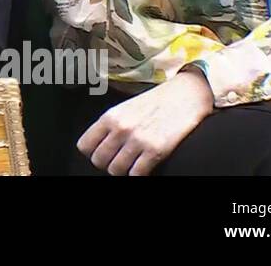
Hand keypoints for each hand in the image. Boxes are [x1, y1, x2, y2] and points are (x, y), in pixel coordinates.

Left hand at [78, 70, 213, 175]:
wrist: (186, 95)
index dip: (92, 152)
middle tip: (118, 159)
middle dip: (107, 163)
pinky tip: (144, 166)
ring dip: (123, 170)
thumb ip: (110, 125)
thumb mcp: (125, 108)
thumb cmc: (156, 101)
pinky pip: (136, 174)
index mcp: (110, 116)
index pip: (84, 145)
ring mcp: (138, 140)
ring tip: (131, 163)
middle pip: (99, 160)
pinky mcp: (156, 151)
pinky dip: (138, 173)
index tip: (101, 152)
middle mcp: (121, 128)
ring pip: (115, 170)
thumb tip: (98, 145)